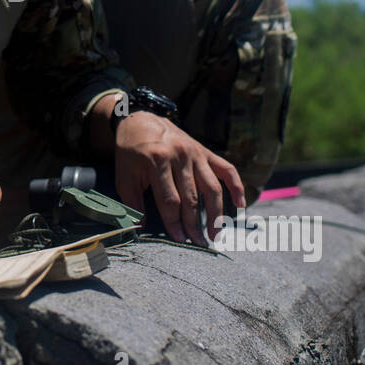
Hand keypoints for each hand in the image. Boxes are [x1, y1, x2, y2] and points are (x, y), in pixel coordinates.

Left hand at [112, 112, 245, 245]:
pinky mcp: (205, 151)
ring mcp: (195, 153)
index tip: (178, 239)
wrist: (141, 120)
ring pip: (211, 187)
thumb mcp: (123, 175)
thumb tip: (140, 228)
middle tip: (198, 244)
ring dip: (216, 213)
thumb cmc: (131, 151)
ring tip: (215, 234)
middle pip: (191, 197)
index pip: (169, 200)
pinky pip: (226, 169)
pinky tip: (241, 203)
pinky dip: (236, 186)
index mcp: (157, 161)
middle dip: (195, 224)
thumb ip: (132, 202)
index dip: (174, 222)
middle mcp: (179, 156)